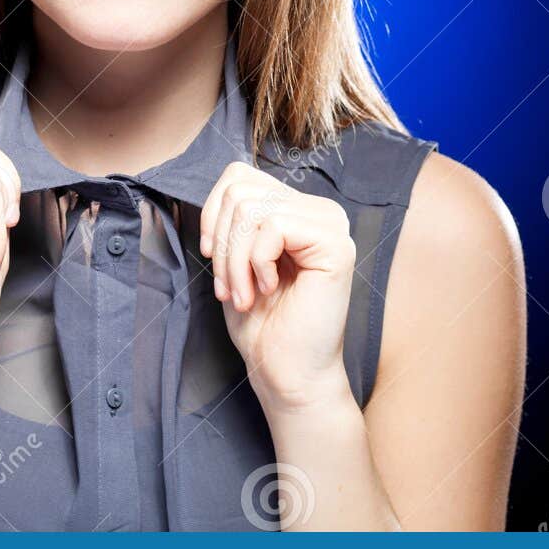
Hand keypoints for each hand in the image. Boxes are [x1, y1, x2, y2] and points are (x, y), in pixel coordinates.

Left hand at [200, 162, 356, 411]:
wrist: (285, 371)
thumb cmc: (262, 322)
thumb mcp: (234, 258)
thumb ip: (233, 218)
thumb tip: (218, 190)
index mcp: (297, 208)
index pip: (238, 177)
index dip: (212, 216)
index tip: (212, 258)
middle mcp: (319, 210)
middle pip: (240, 189)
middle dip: (221, 243)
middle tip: (230, 287)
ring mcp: (331, 225)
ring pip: (251, 208)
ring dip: (235, 260)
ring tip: (245, 293)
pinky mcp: (336, 245)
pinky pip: (275, 227)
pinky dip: (256, 263)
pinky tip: (270, 289)